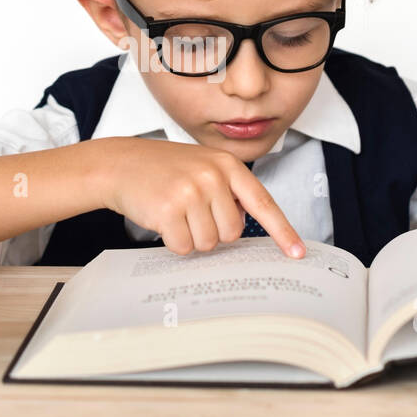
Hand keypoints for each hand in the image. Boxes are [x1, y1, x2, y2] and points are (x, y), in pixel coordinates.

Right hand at [98, 138, 305, 258]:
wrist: (120, 163)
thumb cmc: (163, 168)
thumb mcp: (203, 165)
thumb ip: (228, 190)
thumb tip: (246, 225)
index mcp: (227, 164)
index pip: (263, 203)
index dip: (282, 231)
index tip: (297, 252)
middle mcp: (213, 175)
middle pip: (232, 232)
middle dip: (212, 231)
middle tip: (191, 212)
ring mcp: (191, 191)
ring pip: (208, 243)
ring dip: (191, 237)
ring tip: (175, 212)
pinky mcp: (169, 209)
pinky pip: (184, 247)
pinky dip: (173, 242)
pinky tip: (162, 220)